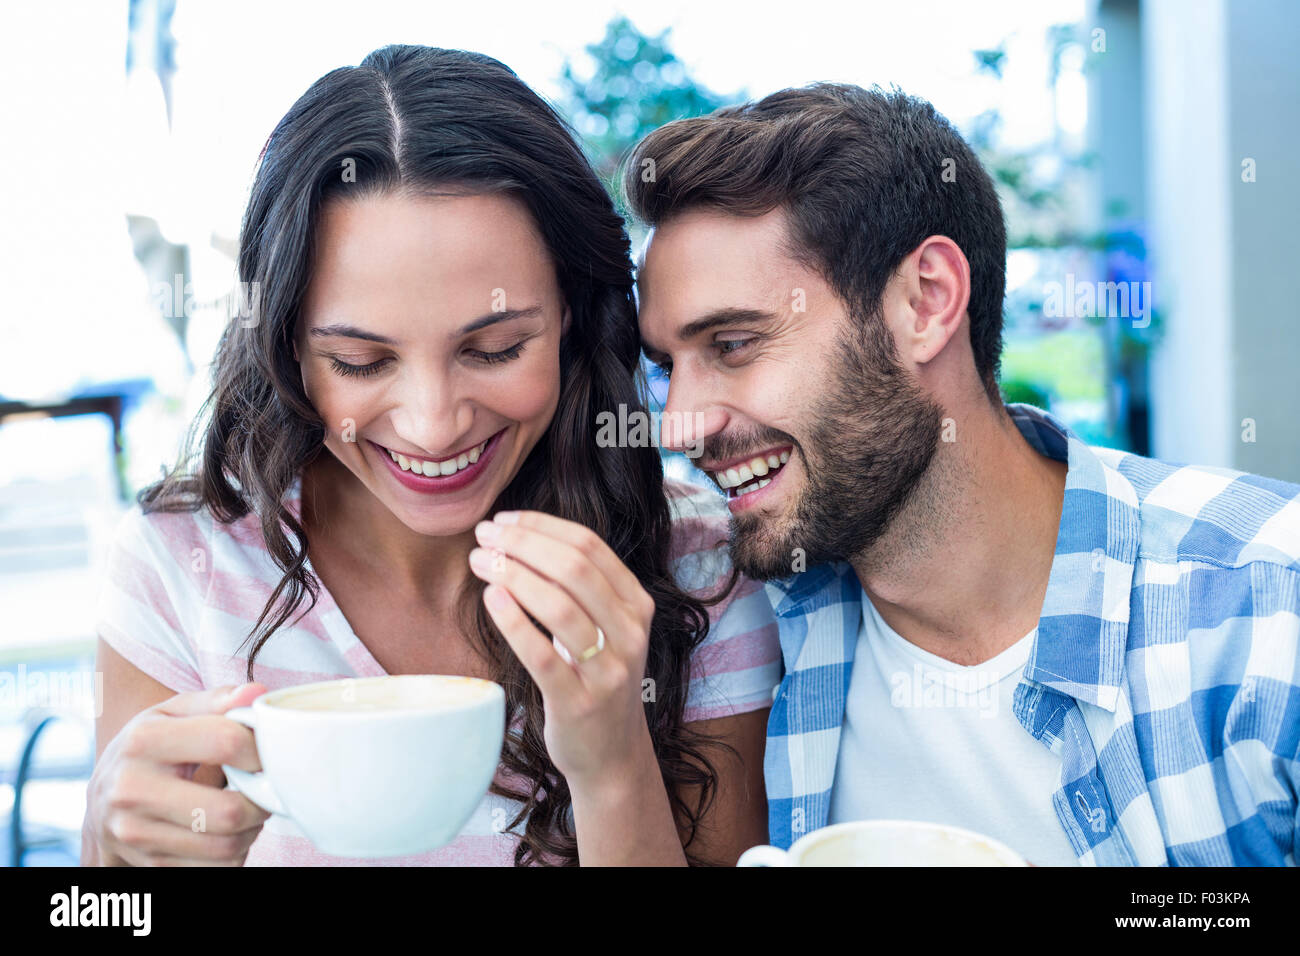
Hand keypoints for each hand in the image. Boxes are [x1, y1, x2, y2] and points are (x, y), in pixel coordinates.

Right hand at [86, 684, 271, 865]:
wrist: (104, 796)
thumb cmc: (149, 746)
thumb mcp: (173, 712)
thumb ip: (218, 700)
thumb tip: (258, 695)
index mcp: (143, 741)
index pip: (226, 743)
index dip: (261, 748)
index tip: (267, 751)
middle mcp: (132, 790)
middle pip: (228, 811)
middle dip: (261, 800)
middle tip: (264, 787)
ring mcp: (137, 833)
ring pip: (227, 846)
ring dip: (251, 828)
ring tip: (246, 805)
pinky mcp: (150, 863)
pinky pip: (218, 867)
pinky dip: (235, 850)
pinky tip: (225, 828)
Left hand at [468, 510, 656, 785]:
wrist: (611, 752)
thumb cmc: (595, 677)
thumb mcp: (605, 627)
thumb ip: (579, 586)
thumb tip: (516, 535)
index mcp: (637, 605)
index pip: (590, 546)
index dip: (542, 526)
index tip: (503, 520)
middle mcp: (630, 633)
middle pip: (574, 568)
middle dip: (523, 544)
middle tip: (484, 536)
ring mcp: (609, 670)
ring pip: (560, 606)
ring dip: (513, 575)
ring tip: (480, 562)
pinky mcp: (580, 702)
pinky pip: (543, 655)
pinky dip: (514, 622)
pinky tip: (490, 598)